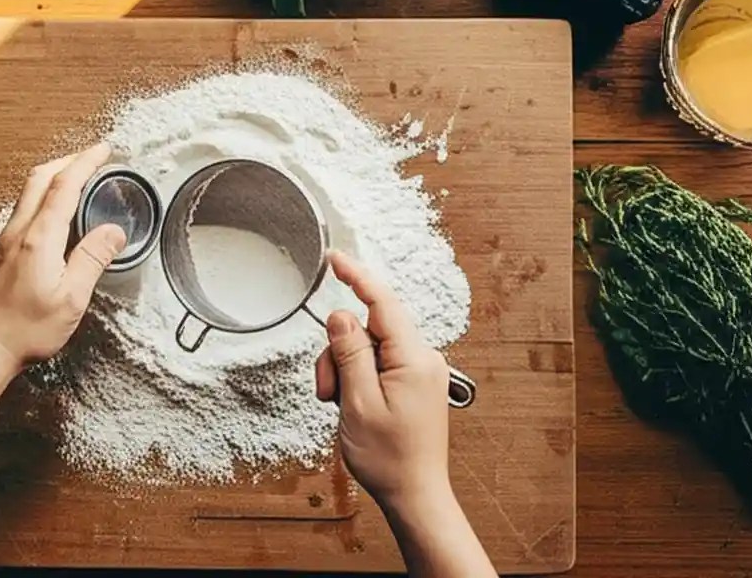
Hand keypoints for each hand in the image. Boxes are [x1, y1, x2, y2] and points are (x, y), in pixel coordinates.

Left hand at [0, 143, 126, 376]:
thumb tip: (113, 232)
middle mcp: (17, 232)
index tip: (102, 150)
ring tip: (76, 180)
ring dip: (53, 178)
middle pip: (40, 178)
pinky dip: (42, 199)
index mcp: (39, 238)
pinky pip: (22, 212)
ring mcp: (4, 241)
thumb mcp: (72, 299)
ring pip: (28, 193)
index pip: (65, 186)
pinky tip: (53, 214)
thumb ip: (92, 260)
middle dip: (67, 161)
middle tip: (91, 158)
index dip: (85, 162)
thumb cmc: (24, 330)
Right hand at [315, 250, 452, 509]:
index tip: (335, 258)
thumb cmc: (390, 458)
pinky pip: (377, 364)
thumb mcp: (358, 403)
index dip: (356, 276)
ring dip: (345, 371)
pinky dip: (357, 379)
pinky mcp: (414, 382)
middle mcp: (422, 358)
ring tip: (343, 407)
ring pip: (367, 348)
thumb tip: (341, 315)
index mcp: (414, 359)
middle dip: (339, 354)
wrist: (415, 495)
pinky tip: (355, 405)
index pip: (382, 302)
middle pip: (367, 329)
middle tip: (329, 392)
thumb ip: (349, 353)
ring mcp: (419, 371)